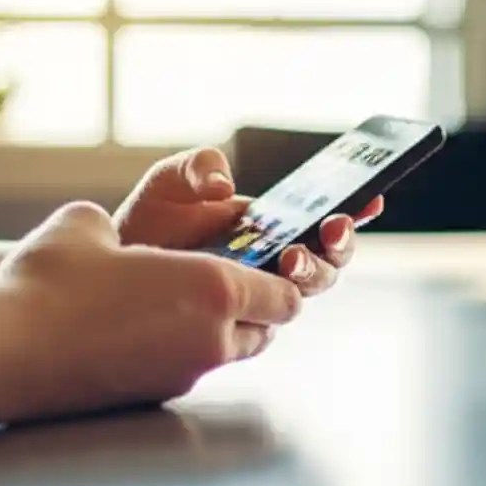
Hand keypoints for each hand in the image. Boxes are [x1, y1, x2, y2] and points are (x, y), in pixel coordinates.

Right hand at [0, 202, 301, 426]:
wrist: (1, 350)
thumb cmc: (47, 280)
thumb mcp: (89, 224)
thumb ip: (121, 229)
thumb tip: (112, 240)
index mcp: (214, 288)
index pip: (284, 294)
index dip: (278, 278)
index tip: (264, 265)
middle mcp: (210, 337)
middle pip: (265, 330)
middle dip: (255, 308)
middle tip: (225, 285)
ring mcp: (182, 374)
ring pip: (229, 354)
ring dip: (220, 333)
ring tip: (180, 307)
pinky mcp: (151, 397)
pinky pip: (187, 371)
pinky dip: (181, 353)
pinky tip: (141, 334)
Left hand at [113, 147, 382, 295]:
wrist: (113, 271)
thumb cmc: (149, 224)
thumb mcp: (171, 181)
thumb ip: (197, 166)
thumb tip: (224, 184)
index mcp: (273, 223)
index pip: (326, 215)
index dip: (355, 207)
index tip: (373, 195)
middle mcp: (276, 258)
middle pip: (331, 256)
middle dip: (340, 242)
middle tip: (331, 228)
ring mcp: (261, 290)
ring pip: (310, 287)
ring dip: (313, 270)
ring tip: (293, 257)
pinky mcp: (242, 318)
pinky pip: (274, 314)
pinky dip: (279, 300)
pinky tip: (265, 285)